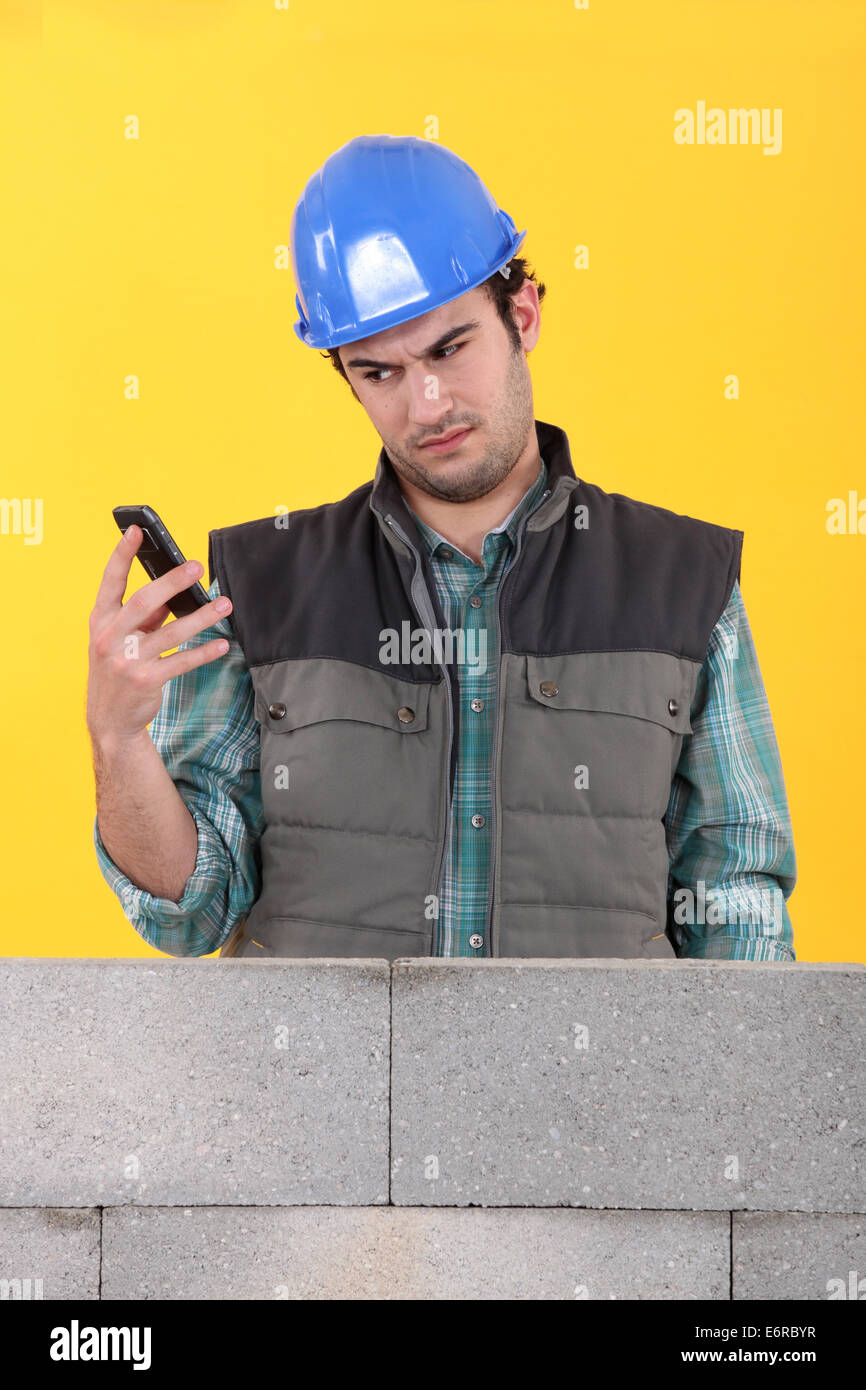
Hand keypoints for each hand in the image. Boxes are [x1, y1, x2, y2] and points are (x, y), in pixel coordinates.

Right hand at [87, 523, 232, 746]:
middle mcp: (110, 637)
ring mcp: (127, 660)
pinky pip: (182, 661)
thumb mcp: (118, 639)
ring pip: (172, 632)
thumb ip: (142, 617)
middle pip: (145, 601)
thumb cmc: (116, 669)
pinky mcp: (146, 680)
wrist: (109, 718)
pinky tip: (222, 644)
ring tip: (224, 605)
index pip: (111, 581)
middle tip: (197, 567)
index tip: (137, 532)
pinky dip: (204, 652)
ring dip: (202, 617)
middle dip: (173, 581)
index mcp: (101, 620)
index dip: (122, 555)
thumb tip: (173, 594)